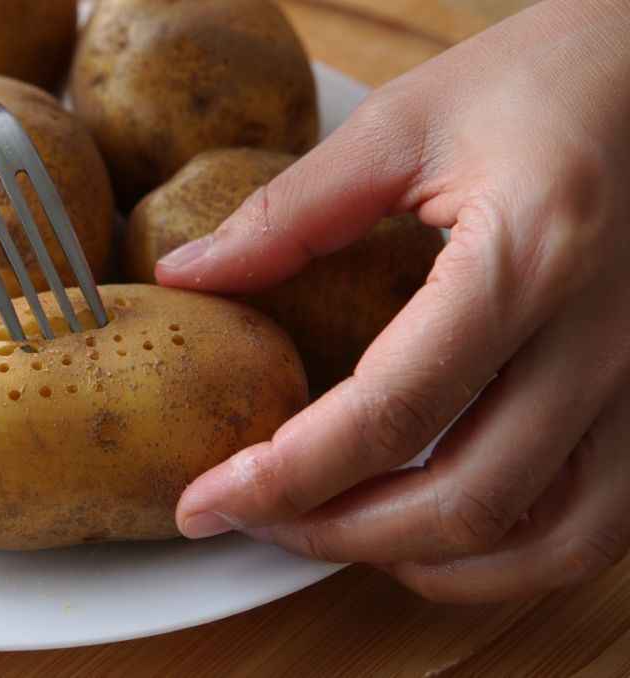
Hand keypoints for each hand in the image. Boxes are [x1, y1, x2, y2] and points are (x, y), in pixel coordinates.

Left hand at [156, 0, 629, 602]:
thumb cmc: (546, 78)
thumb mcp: (406, 121)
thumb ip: (291, 210)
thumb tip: (188, 275)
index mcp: (526, 259)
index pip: (389, 412)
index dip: (284, 476)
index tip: (205, 502)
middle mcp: (604, 341)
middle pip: (462, 499)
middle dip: (335, 533)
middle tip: (251, 520)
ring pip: (543, 542)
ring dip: (421, 560)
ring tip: (329, 533)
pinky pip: (599, 528)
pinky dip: (507, 556)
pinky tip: (432, 531)